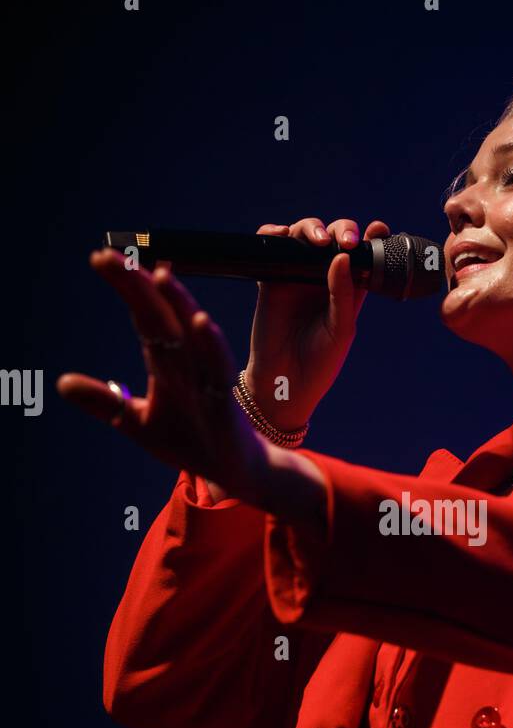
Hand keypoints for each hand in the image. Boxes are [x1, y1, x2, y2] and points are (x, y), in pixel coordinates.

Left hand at [56, 249, 298, 506]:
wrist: (236, 471)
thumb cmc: (192, 440)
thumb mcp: (138, 423)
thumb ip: (105, 402)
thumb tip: (61, 383)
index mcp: (166, 361)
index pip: (143, 315)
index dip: (125, 288)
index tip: (100, 258)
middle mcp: (187, 360)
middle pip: (163, 314)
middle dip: (139, 285)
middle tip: (112, 256)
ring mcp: (208, 377)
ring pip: (192, 333)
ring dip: (179, 303)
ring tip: (161, 274)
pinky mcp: (225, 401)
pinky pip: (218, 369)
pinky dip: (211, 345)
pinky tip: (201, 322)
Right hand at [247, 216, 389, 426]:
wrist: (285, 382)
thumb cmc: (320, 362)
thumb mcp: (341, 328)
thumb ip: (344, 292)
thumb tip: (342, 255)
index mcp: (348, 288)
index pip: (361, 255)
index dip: (369, 237)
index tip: (378, 229)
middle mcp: (323, 278)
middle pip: (333, 237)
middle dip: (342, 230)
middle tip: (347, 241)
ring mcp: (297, 276)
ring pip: (304, 236)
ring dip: (311, 228)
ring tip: (318, 240)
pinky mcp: (271, 278)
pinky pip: (271, 247)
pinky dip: (273, 233)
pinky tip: (281, 234)